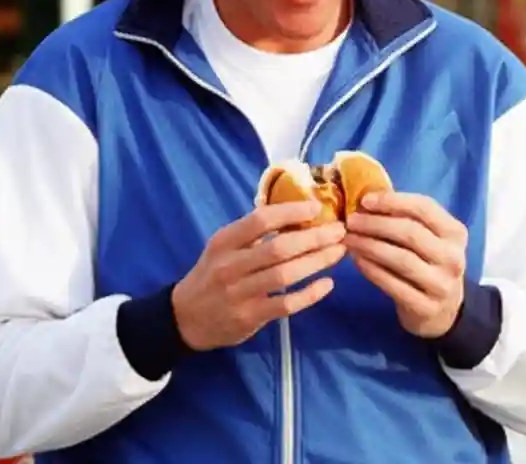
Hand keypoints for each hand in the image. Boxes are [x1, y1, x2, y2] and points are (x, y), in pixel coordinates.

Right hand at [171, 201, 346, 350]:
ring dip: (317, 262)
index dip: (291, 212)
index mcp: (224, 242)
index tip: (317, 208)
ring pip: (285, 275)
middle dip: (314, 238)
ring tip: (339, 252)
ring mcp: (239, 293)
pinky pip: (285, 305)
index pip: (260, 220)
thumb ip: (253, 233)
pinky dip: (309, 294)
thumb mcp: (224, 248)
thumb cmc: (213, 274)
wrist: (185, 318)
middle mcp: (230, 266)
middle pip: (279, 248)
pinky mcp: (249, 317)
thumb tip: (297, 212)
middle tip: (339, 231)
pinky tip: (328, 284)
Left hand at [345, 192, 468, 337]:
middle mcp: (453, 257)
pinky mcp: (426, 307)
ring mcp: (441, 284)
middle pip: (411, 233)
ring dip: (370, 246)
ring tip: (349, 239)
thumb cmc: (430, 264)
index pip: (425, 208)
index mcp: (455, 233)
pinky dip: (371, 270)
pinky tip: (357, 260)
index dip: (393, 201)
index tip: (365, 200)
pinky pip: (392, 284)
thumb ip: (408, 219)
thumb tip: (368, 200)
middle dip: (376, 223)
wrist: (445, 311)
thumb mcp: (431, 239)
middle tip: (351, 221)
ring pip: (401, 259)